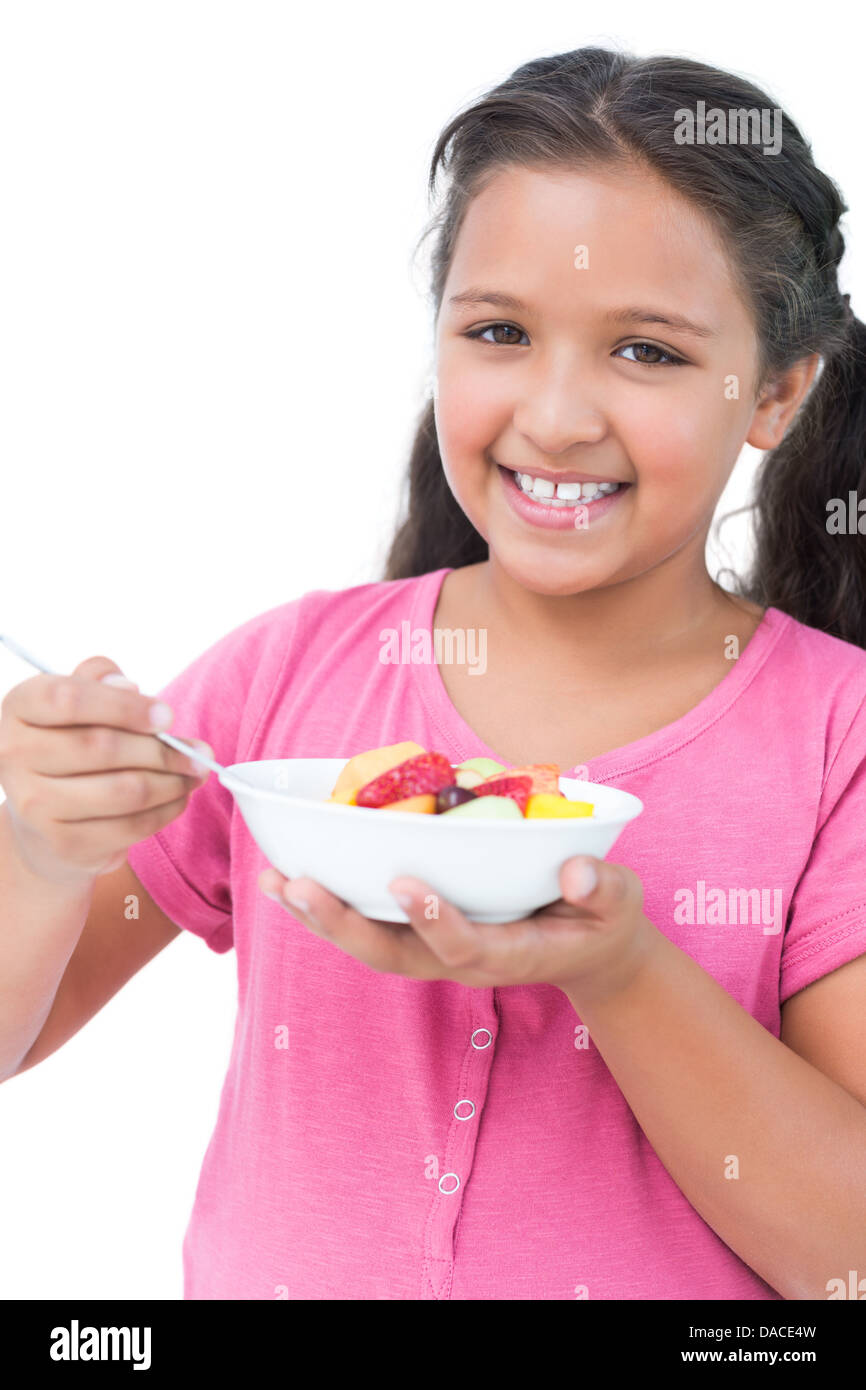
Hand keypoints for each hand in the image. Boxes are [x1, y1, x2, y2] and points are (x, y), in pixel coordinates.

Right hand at [0, 655, 210, 887]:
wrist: (45, 817)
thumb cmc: (72, 743)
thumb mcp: (79, 702)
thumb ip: (100, 679)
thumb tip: (126, 686)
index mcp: (19, 708)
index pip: (68, 699)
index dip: (124, 707)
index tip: (167, 716)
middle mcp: (14, 755)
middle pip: (103, 747)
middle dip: (163, 750)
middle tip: (200, 752)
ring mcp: (35, 804)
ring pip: (124, 790)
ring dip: (173, 782)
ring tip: (194, 773)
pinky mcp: (63, 842)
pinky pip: (131, 825)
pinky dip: (166, 811)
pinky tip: (178, 798)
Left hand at [257, 855, 657, 1003]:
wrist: (586, 948)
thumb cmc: (600, 918)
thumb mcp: (618, 902)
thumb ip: (603, 888)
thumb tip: (578, 873)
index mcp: (510, 953)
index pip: (464, 947)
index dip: (433, 920)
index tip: (405, 882)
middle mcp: (460, 958)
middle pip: (392, 954)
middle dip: (343, 922)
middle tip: (298, 885)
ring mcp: (433, 951)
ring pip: (368, 943)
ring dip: (319, 915)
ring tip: (274, 880)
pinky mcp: (418, 935)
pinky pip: (366, 924)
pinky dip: (325, 905)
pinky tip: (287, 878)